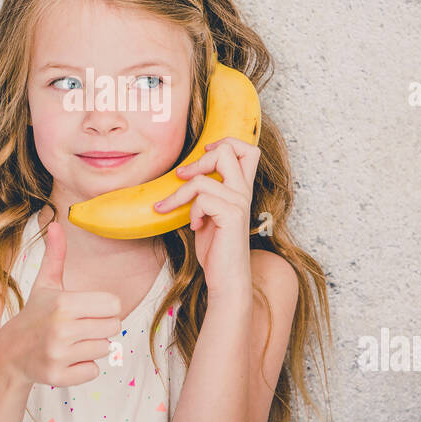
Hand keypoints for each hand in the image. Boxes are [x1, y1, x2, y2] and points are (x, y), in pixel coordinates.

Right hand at [0, 220, 122, 387]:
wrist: (11, 352)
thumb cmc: (36, 314)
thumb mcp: (46, 284)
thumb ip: (56, 255)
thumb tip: (56, 223)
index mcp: (64, 303)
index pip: (114, 306)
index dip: (104, 308)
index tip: (87, 310)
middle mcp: (62, 328)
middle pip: (113, 328)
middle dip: (100, 327)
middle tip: (80, 327)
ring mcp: (59, 354)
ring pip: (105, 350)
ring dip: (92, 347)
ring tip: (71, 342)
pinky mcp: (58, 376)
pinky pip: (93, 371)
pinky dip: (83, 367)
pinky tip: (66, 359)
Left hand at [152, 137, 259, 293]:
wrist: (226, 279)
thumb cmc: (216, 249)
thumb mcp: (209, 215)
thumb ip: (206, 194)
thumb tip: (183, 175)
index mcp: (241, 189)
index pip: (247, 149)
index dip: (226, 143)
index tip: (205, 153)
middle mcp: (244, 192)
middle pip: (229, 150)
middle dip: (199, 160)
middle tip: (181, 177)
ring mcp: (239, 202)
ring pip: (202, 180)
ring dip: (180, 194)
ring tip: (172, 208)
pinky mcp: (231, 215)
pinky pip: (202, 198)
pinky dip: (191, 211)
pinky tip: (195, 226)